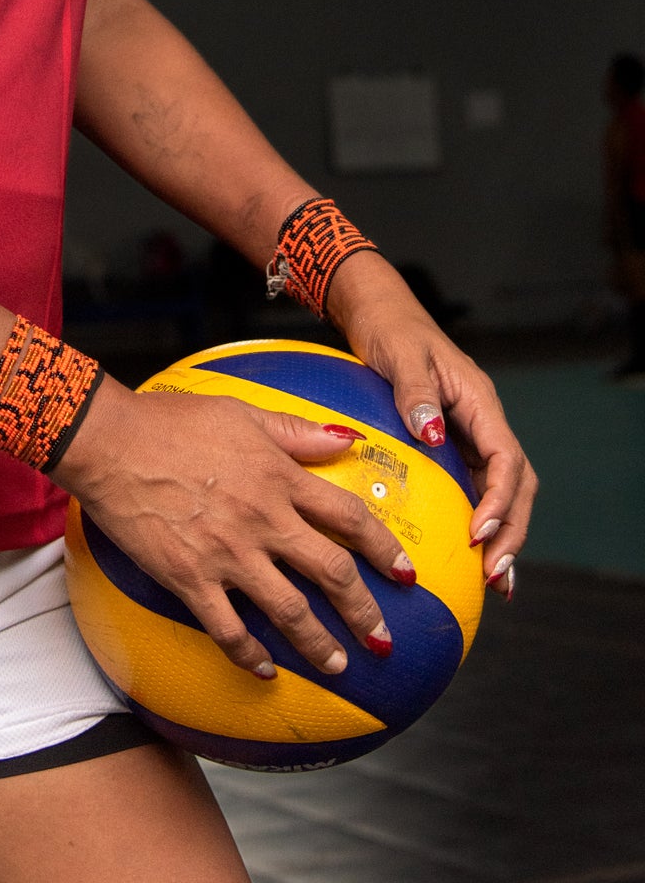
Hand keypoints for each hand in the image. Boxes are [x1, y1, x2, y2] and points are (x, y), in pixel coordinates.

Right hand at [53, 376, 416, 676]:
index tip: (406, 573)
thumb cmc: (173, 422)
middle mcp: (265, 522)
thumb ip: (299, 432)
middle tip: (383, 638)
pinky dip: (249, 655)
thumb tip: (349, 440)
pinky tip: (265, 671)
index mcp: (282, 480)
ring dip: (318, 644)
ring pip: (289, 611)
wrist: (111, 443)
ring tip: (338, 665)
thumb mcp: (245, 414)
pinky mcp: (190, 579)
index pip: (350, 519)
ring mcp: (228, 555)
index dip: (385, 549)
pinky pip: (227, 629)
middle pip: (332, 574)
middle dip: (364, 611)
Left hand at [327, 252, 537, 599]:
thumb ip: (415, 394)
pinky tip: (468, 555)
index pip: (506, 460)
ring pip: (502, 492)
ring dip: (502, 535)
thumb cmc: (392, 332)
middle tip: (494, 576)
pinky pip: (474, 487)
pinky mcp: (451, 444)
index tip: (481, 534)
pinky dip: (479, 521)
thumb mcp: (402, 356)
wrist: (380, 316)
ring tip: (494, 582)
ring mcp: (470, 435)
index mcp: (480, 403)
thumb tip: (431, 435)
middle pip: (516, 486)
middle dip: (511, 532)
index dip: (500, 500)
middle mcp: (482, 422)